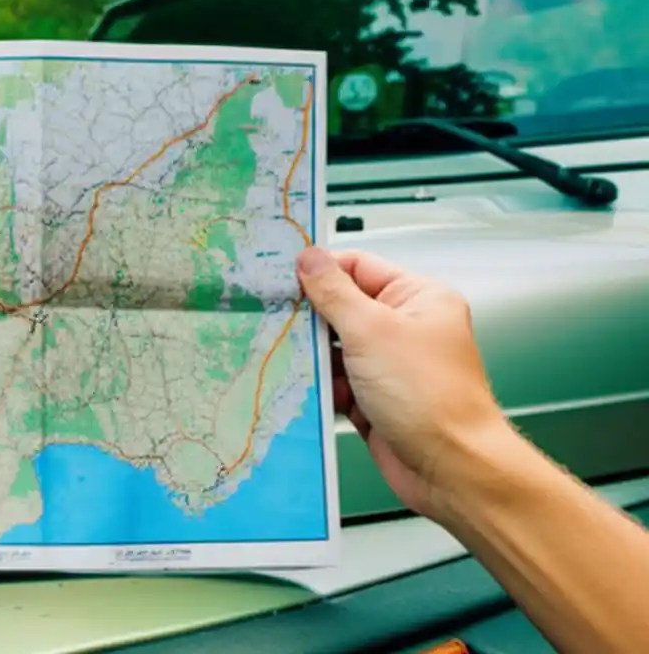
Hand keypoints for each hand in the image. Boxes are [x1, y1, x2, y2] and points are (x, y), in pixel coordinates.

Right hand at [295, 246, 507, 519]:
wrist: (450, 468)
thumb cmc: (430, 396)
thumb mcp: (371, 330)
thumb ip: (334, 292)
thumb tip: (310, 258)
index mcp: (418, 298)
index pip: (359, 267)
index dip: (320, 271)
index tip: (281, 277)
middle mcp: (406, 329)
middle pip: (342, 309)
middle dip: (311, 320)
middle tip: (276, 321)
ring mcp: (390, 366)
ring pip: (334, 350)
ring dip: (314, 358)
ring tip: (291, 361)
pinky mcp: (375, 400)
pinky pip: (337, 384)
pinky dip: (323, 389)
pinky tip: (310, 393)